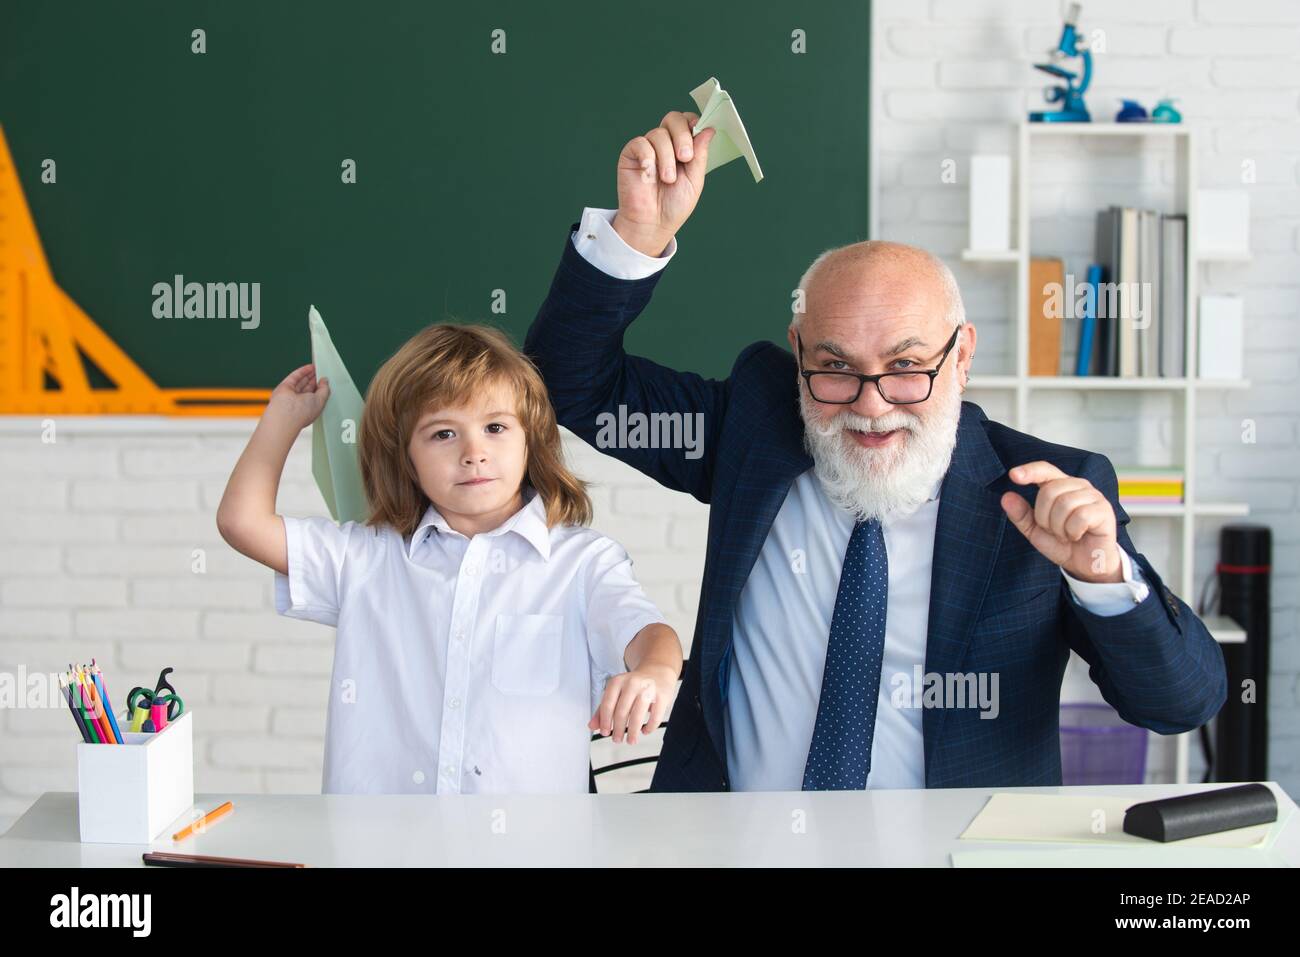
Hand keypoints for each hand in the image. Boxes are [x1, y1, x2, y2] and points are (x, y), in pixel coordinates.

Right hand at [266, 364, 330, 431]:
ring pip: (301, 381)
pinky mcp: (285, 386)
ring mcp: (291, 394)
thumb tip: (325, 381)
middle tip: (322, 372)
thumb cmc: (302, 413)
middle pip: (308, 388)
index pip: (316, 396)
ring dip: (309, 374)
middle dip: (315, 379)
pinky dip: (303, 371)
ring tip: (317, 367)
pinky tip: (310, 367)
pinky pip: (295, 376)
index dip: (321, 387)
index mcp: (309, 409)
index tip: (326, 380)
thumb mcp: (321, 401)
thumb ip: (325, 390)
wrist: (285, 414)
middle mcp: (299, 402)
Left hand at [588, 664, 677, 744]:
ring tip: (631, 740)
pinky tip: (645, 731)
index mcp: (617, 682)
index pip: (607, 704)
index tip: (605, 732)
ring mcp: (648, 689)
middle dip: (618, 730)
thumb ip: (603, 708)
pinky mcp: (662, 696)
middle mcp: (632, 683)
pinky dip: (649, 728)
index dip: (605, 721)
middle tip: (617, 739)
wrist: (658, 670)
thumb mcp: (616, 691)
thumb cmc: (635, 684)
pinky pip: (655, 717)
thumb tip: (592, 726)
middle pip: (621, 712)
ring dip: (633, 732)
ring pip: (637, 716)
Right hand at [612, 111, 714, 256]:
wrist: (653, 224)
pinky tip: (649, 173)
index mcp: (682, 147)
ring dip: (666, 158)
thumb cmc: (673, 205)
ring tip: (667, 179)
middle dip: (682, 136)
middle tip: (685, 158)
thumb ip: (700, 154)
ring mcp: (648, 148)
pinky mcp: (631, 154)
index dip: (693, 123)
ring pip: (659, 134)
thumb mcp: (695, 180)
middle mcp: (665, 144)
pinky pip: (640, 143)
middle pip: (673, 119)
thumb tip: (708, 129)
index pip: (688, 122)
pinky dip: (648, 157)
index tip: (698, 131)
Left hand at [1000, 461, 1121, 582]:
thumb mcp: (1036, 531)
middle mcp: (1078, 485)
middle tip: (1054, 531)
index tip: (1013, 475)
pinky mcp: (1104, 510)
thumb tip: (1006, 497)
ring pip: (1064, 503)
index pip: (1045, 469)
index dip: (1030, 470)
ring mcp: (1094, 496)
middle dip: (1044, 517)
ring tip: (1067, 534)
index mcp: (1061, 486)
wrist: (1086, 565)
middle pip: (1049, 490)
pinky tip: (1078, 536)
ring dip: (1059, 527)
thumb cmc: (1063, 544)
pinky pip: (1080, 516)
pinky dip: (1073, 531)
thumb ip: (1021, 514)